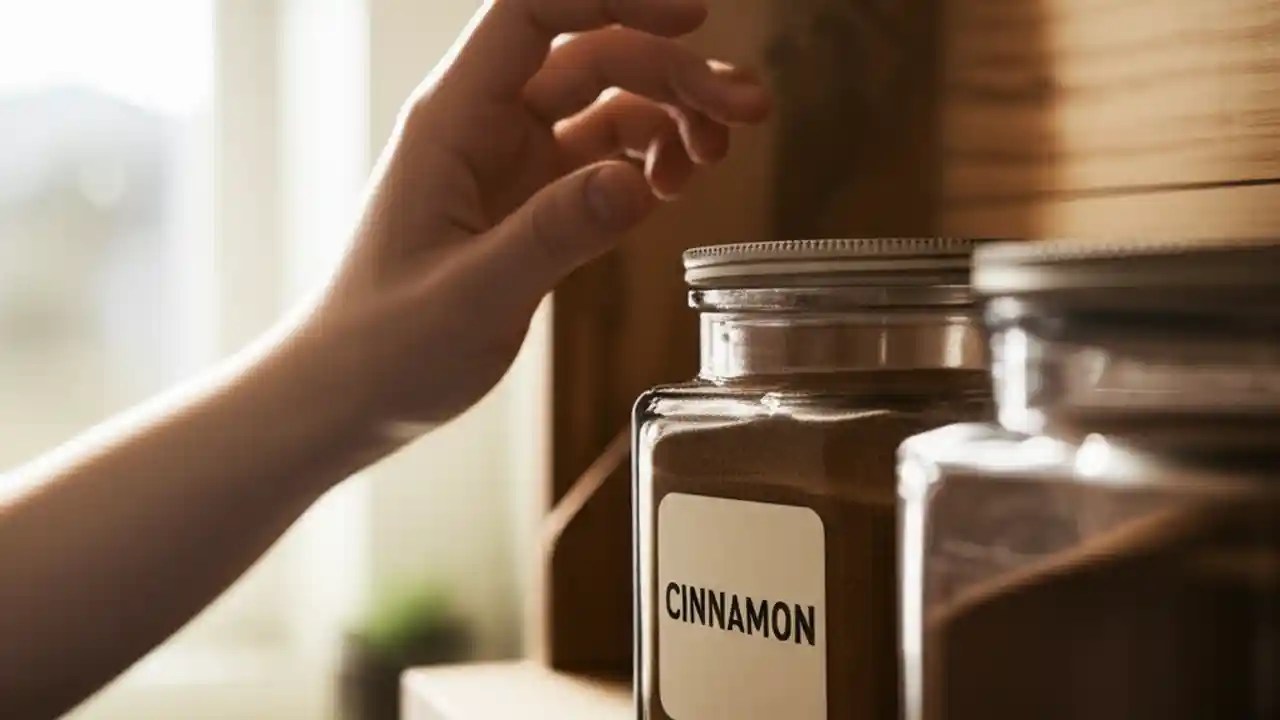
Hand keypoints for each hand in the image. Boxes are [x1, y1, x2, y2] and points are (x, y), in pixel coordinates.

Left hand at [302, 0, 770, 431]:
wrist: (347, 395)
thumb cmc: (382, 346)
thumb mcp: (470, 296)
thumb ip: (551, 236)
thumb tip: (635, 185)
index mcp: (452, 121)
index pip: (534, 12)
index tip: (695, 17)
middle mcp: (483, 128)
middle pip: (592, 58)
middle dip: (673, 72)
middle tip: (746, 111)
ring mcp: (508, 164)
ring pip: (605, 106)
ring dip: (669, 117)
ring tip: (715, 157)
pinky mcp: (528, 205)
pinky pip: (600, 159)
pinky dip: (646, 164)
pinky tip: (671, 188)